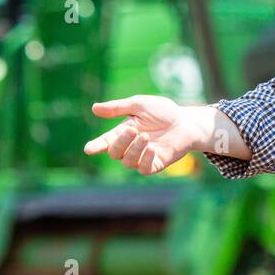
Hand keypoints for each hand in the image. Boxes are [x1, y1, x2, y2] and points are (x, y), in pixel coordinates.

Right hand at [83, 94, 208, 175]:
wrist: (186, 121)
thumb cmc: (163, 112)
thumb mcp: (139, 105)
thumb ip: (118, 108)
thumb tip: (94, 108)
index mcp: (122, 133)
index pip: (105, 142)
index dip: (96, 146)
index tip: (88, 149)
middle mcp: (130, 147)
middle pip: (115, 153)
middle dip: (121, 143)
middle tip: (133, 129)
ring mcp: (142, 157)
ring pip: (128, 162)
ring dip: (134, 150)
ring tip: (146, 136)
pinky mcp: (155, 164)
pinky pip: (144, 169)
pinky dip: (145, 160)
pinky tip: (152, 149)